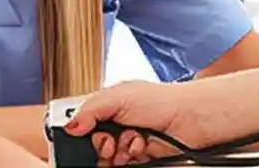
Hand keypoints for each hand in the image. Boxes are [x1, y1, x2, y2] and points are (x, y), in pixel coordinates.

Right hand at [64, 81, 202, 165]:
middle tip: (109, 141)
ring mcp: (128, 141)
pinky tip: (140, 148)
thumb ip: (90, 109)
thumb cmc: (160, 99)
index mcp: (110, 106)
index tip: (84, 133)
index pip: (84, 122)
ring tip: (129, 142)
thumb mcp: (118, 96)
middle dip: (100, 145)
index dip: (82, 131)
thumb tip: (70, 126)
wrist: (188, 119)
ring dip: (116, 152)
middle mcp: (118, 124)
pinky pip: (123, 165)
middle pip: (94, 144)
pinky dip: (130, 158)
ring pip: (107, 157)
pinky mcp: (140, 158)